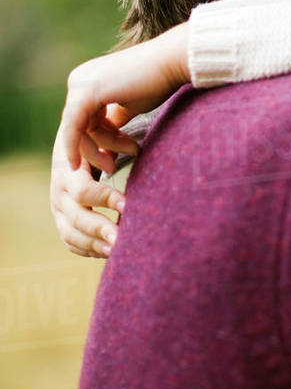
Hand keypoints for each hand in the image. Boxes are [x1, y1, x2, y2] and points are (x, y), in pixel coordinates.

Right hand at [50, 117, 126, 256]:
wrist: (67, 148)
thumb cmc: (91, 140)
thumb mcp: (97, 135)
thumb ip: (114, 142)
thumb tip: (135, 150)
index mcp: (68, 171)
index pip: (83, 190)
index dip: (105, 199)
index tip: (128, 206)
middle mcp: (59, 192)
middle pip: (76, 217)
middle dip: (99, 229)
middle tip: (121, 239)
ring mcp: (57, 210)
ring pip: (70, 233)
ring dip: (94, 244)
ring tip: (117, 250)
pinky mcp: (61, 221)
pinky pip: (69, 241)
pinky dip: (87, 250)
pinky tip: (107, 253)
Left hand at [62, 22, 189, 172]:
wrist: (172, 62)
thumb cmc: (157, 81)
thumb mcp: (129, 104)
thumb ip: (114, 119)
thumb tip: (107, 140)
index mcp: (88, 80)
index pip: (84, 119)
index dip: (101, 141)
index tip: (116, 157)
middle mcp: (79, 79)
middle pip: (78, 125)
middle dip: (96, 148)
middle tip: (112, 168)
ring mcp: (80, 84)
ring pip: (76, 129)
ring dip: (97, 150)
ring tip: (121, 160)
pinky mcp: (85, 93)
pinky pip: (73, 127)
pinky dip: (73, 147)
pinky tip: (77, 165)